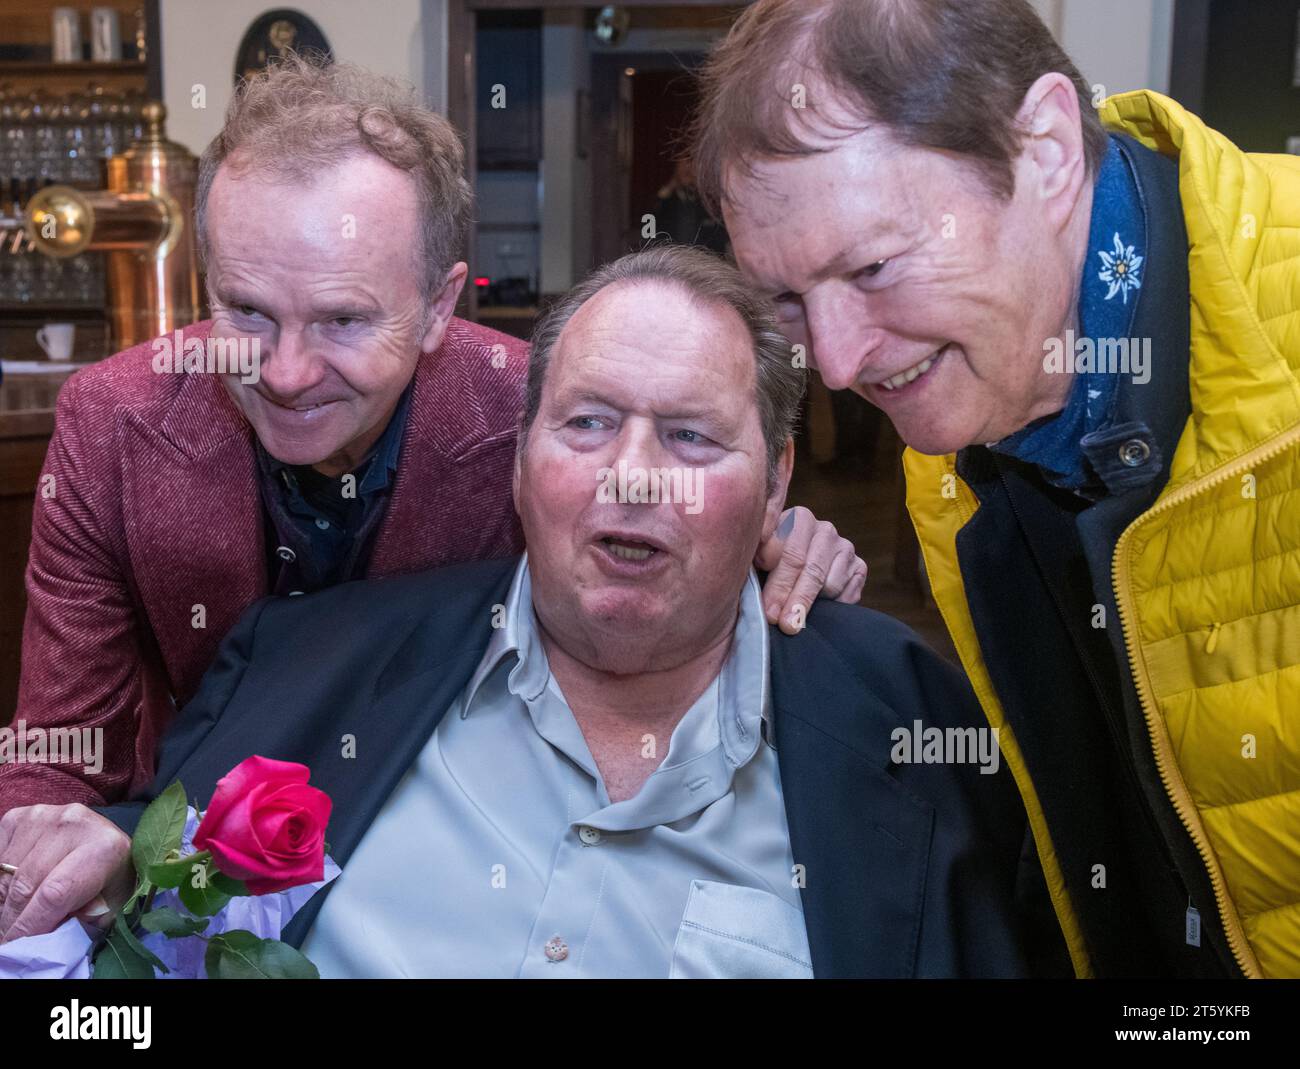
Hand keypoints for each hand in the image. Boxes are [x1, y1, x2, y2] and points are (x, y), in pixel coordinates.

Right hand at [0, 803, 133, 943]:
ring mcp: (45, 815)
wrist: (103, 842)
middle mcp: (75, 823)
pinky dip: (1, 881)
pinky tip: (13, 891)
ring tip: (14, 916)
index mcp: (105, 848)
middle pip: (25, 885)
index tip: (16, 946)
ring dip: (4, 903)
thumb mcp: (108, 906)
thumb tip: (48, 939)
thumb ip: (82, 922)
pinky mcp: (21, 815)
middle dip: (12, 919)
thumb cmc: (108, 880)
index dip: (30, 925)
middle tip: (11, 938)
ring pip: (5, 873)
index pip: (55, 893)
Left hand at [755, 506, 866, 633]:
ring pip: (830, 584)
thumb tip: (751, 567)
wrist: (797, 572)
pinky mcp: (860, 566)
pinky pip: (847, 593)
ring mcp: (845, 547)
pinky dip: (833, 607)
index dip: (778, 583)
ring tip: (794, 618)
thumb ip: (754, 559)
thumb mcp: (756, 558)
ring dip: (811, 605)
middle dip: (793, 600)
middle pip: (810, 570)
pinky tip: (817, 609)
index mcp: (798, 518)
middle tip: (782, 624)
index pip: (791, 553)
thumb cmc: (768, 566)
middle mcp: (824, 528)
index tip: (767, 607)